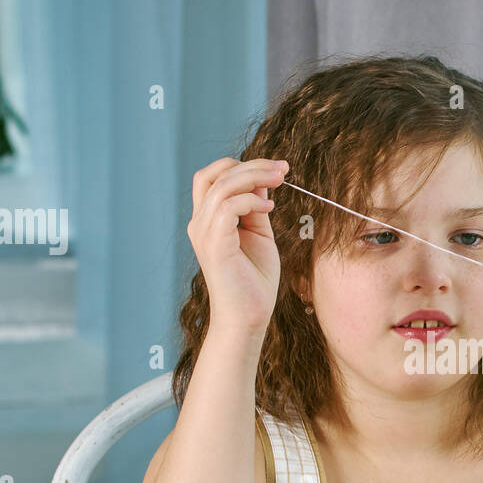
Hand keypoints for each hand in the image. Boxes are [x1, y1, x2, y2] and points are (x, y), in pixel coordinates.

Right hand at [186, 157, 287, 337]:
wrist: (248, 318)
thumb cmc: (254, 281)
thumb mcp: (258, 234)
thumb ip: (255, 207)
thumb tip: (262, 181)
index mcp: (207, 220)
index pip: (213, 177)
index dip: (242, 165)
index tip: (277, 169)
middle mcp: (200, 223)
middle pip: (213, 174)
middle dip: (250, 165)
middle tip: (282, 169)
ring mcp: (204, 233)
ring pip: (221, 186)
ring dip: (254, 178)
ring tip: (279, 183)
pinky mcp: (215, 245)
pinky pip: (227, 207)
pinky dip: (250, 200)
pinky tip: (269, 208)